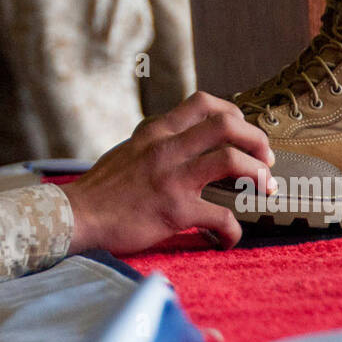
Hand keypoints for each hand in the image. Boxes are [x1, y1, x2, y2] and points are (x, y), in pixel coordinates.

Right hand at [62, 92, 274, 254]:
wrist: (75, 216)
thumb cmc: (102, 190)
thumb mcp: (129, 150)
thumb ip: (157, 143)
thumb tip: (186, 144)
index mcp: (156, 131)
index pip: (204, 103)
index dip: (235, 114)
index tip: (245, 134)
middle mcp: (166, 147)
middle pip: (226, 124)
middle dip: (257, 140)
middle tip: (266, 160)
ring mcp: (171, 177)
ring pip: (231, 161)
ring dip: (258, 175)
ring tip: (264, 190)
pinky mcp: (174, 210)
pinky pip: (221, 217)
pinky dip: (233, 230)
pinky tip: (227, 238)